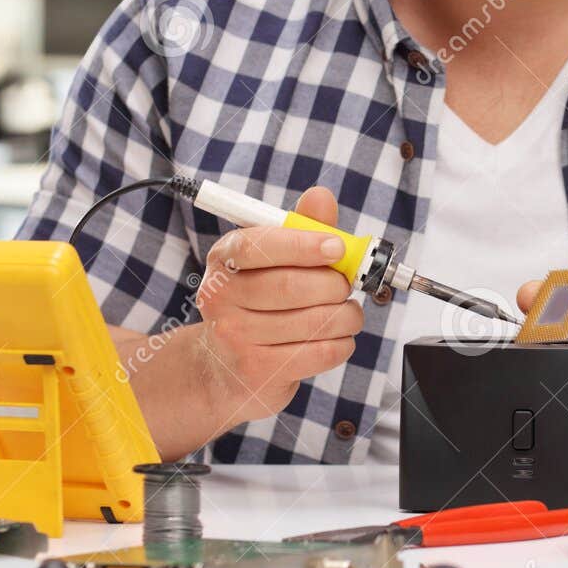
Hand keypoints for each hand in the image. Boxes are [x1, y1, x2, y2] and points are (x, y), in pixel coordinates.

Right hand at [193, 186, 364, 427]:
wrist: (225, 368)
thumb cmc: (260, 304)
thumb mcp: (274, 261)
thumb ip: (301, 228)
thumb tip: (321, 196)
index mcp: (224, 261)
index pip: (258, 246)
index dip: (303, 244)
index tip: (338, 247)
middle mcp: (220, 298)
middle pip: (291, 286)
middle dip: (334, 284)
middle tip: (345, 286)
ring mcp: (235, 338)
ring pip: (313, 321)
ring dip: (346, 315)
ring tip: (347, 312)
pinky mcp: (258, 371)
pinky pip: (319, 352)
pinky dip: (342, 342)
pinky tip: (338, 336)